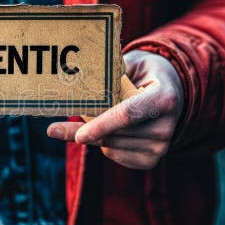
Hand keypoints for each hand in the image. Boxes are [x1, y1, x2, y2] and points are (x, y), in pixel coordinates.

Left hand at [46, 50, 183, 168]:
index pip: (128, 115)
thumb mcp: (132, 64)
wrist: (171, 92)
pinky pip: (114, 155)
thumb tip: (79, 75)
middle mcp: (167, 127)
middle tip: (53, 129)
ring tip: (95, 119)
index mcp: (164, 98)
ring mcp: (161, 147)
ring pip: (111, 147)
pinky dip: (104, 143)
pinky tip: (109, 130)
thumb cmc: (144, 73)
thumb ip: (111, 73)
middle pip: (115, 135)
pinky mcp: (151, 160)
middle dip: (82, 132)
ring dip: (94, 135)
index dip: (101, 126)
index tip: (79, 136)